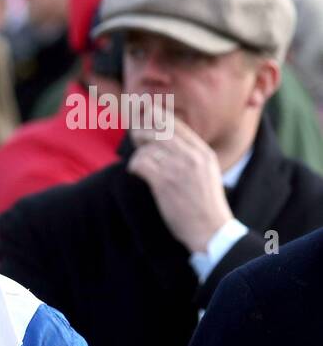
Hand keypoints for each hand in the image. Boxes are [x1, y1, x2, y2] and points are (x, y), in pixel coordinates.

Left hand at [127, 119, 233, 253]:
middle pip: (161, 129)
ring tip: (140, 164)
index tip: (144, 114)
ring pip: (149, 145)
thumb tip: (165, 145)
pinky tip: (137, 172)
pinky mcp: (165, 182)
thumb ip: (190, 157)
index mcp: (204, 153)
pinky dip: (135, 166)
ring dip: (139, 152)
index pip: (177, 125)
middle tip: (134, 135)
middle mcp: (193, 156)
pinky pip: (142, 162)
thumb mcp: (205, 174)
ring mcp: (179, 168)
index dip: (157, 117)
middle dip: (143, 130)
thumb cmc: (204, 206)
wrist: (210, 230)